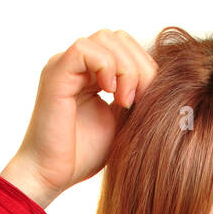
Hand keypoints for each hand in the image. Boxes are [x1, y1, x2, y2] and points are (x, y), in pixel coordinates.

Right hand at [2, 29, 158, 205]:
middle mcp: (77, 65)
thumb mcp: (120, 122)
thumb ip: (134, 98)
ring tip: (124, 100)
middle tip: (138, 100)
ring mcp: (65, 66)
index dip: (143, 67)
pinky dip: (106, 67)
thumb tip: (160, 82)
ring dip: (125, 68)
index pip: (125, 48)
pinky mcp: (56, 73)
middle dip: (138, 65)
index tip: (148, 100)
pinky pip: (85, 49)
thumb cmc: (81, 156)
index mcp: (91, 75)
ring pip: (105, 39)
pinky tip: (109, 93)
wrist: (52, 175)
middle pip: (118, 38)